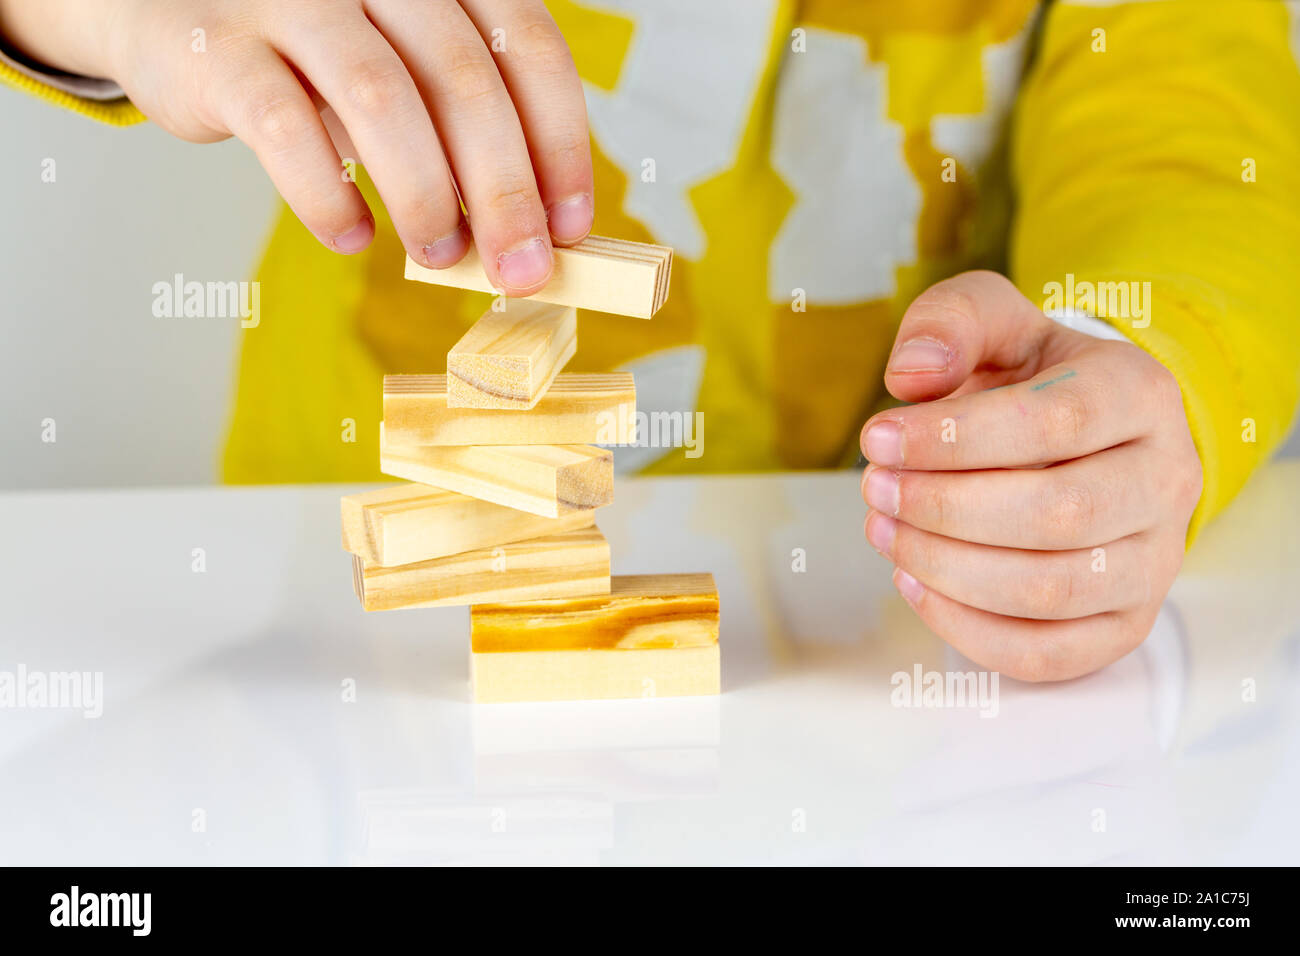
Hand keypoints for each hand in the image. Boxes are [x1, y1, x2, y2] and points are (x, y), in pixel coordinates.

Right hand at [2, 0, 592, 292]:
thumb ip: (461, 123)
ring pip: (382, 99)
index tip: (573, 226)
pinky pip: (286, 131)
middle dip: (506, 191)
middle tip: (521, 269)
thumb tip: (529, 229)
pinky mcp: (221, 47)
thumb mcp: (403, 64)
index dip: (561, 143)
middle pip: (465, 78)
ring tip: (440, 255)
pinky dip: (328, 198)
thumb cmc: (313, 51)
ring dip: (425, 196)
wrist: (169, 6)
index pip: (529, 47)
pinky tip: (351, 235)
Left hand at [860, 271, 1202, 680]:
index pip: (1054, 423)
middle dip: (943, 507)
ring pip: (1049, 590)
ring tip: (884, 531)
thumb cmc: (1030, 380)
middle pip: (1057, 514)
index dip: (954, 439)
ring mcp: (1154, 562)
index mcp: (1140, 394)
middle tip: (876, 489)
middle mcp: (1166, 481)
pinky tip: (913, 583)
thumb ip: (950, 323)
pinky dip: (966, 629)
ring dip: (946, 568)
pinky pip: (1047, 653)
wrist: (1082, 435)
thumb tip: (911, 375)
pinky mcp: (1123, 623)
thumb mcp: (993, 322)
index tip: (877, 439)